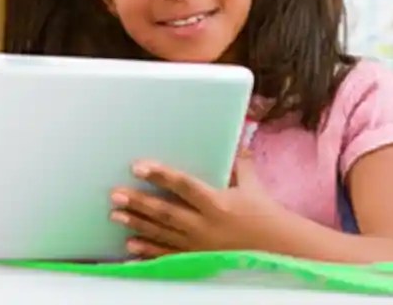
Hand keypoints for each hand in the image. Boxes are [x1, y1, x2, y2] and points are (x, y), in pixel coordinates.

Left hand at [109, 153, 285, 257]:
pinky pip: (168, 254)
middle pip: (166, 212)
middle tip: (115, 194)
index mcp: (217, 202)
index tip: (139, 166)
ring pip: (162, 233)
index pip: (183, 185)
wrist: (277, 247)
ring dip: (137, 224)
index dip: (160, 175)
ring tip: (116, 215)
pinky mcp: (197, 258)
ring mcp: (199, 244)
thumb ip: (239, 161)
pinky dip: (148, 250)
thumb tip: (237, 134)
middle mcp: (205, 225)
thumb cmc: (264, 212)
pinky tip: (131, 245)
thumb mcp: (252, 184)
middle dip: (139, 202)